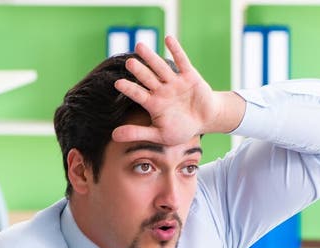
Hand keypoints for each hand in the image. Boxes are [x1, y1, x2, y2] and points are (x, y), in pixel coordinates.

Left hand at [113, 36, 244, 145]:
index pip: (139, 94)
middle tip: (129, 63)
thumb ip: (138, 133)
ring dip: (151, 58)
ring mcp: (174, 82)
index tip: (118, 84)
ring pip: (161, 68)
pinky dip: (176, 50)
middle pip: (147, 78)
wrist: (204, 120)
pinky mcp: (189, 76)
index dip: (130, 89)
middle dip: (139, 70)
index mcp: (153, 103)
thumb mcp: (159, 135)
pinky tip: (168, 39)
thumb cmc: (181, 129)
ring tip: (139, 46)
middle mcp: (161, 90)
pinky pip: (182, 61)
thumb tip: (114, 136)